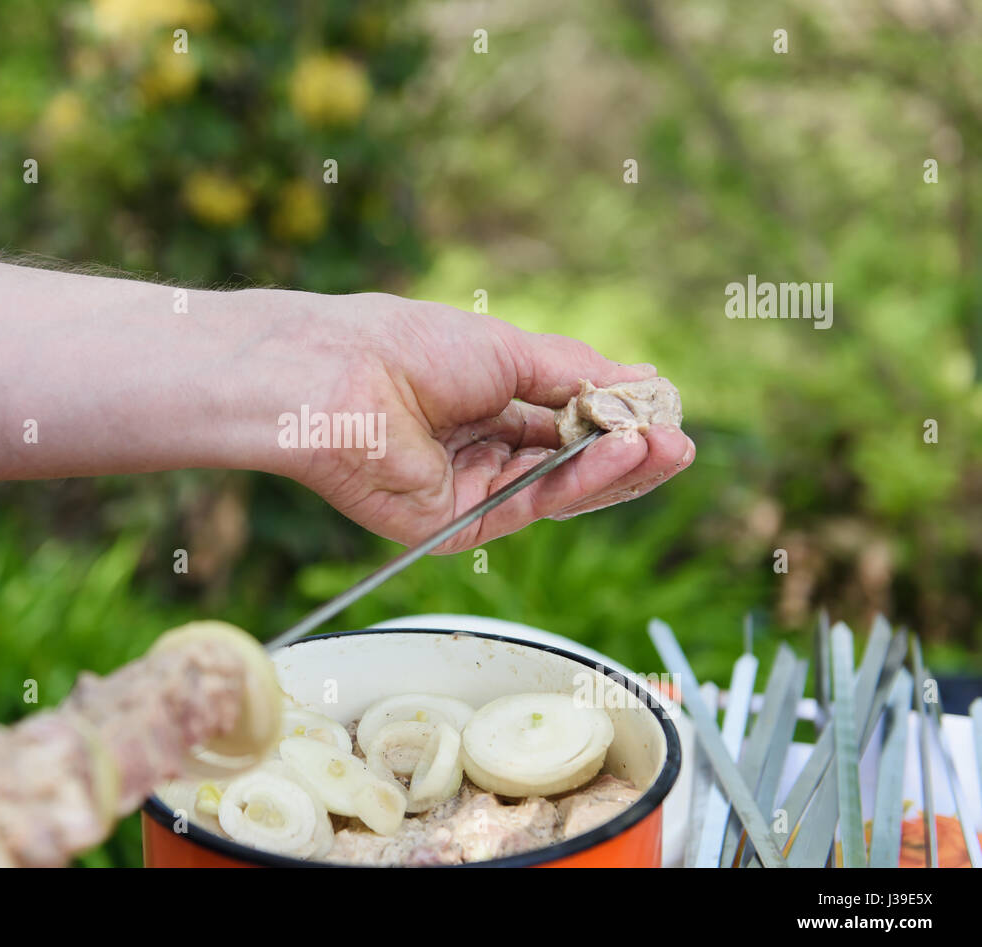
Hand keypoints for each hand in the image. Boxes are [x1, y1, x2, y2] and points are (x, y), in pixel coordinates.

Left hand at [264, 292, 695, 551]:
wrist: (340, 378)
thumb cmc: (408, 347)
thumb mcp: (510, 350)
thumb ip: (576, 375)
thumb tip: (641, 381)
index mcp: (482, 400)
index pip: (562, 420)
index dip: (613, 418)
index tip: (662, 408)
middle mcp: (477, 447)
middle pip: (568, 462)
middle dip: (627, 451)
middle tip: (680, 440)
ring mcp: (468, 488)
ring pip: (558, 489)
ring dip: (617, 469)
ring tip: (667, 446)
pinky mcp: (456, 524)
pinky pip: (531, 505)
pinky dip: (581, 480)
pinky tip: (622, 453)